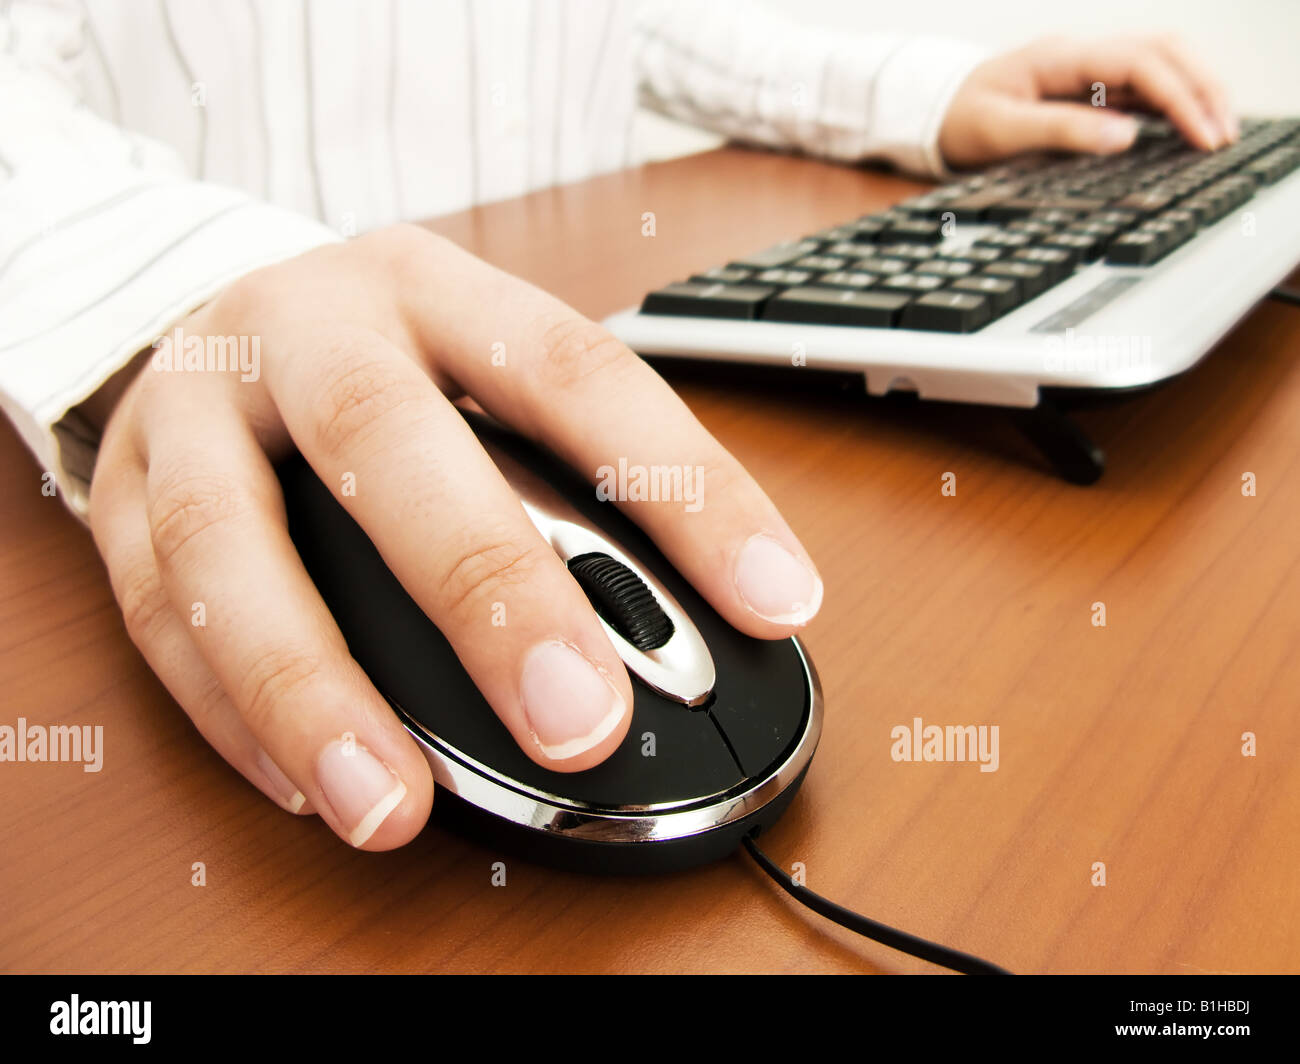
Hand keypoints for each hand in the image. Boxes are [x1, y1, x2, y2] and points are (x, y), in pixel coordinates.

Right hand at [88, 225, 821, 848]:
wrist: (219, 324)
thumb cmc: (381, 363)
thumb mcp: (481, 376)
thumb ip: (577, 481)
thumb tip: (698, 618)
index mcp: (437, 292)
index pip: (578, 374)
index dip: (683, 487)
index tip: (773, 598)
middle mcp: (312, 328)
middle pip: (392, 438)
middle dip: (489, 590)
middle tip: (580, 722)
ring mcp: (199, 404)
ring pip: (232, 542)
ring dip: (317, 688)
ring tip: (394, 805)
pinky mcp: (124, 490)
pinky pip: (157, 611)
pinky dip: (233, 711)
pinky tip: (311, 781)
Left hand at [939, 34, 1236, 168]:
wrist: (935, 112)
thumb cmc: (961, 120)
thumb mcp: (1001, 132)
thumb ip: (1061, 132)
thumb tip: (1126, 137)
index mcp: (1063, 57)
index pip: (1141, 64)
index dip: (1180, 98)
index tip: (1203, 136)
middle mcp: (1083, 54)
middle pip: (1165, 51)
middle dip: (1203, 88)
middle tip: (1224, 136)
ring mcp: (1089, 68)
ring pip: (1162, 62)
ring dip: (1195, 92)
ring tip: (1217, 134)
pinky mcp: (1090, 88)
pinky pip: (1144, 85)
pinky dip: (1174, 104)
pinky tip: (1188, 130)